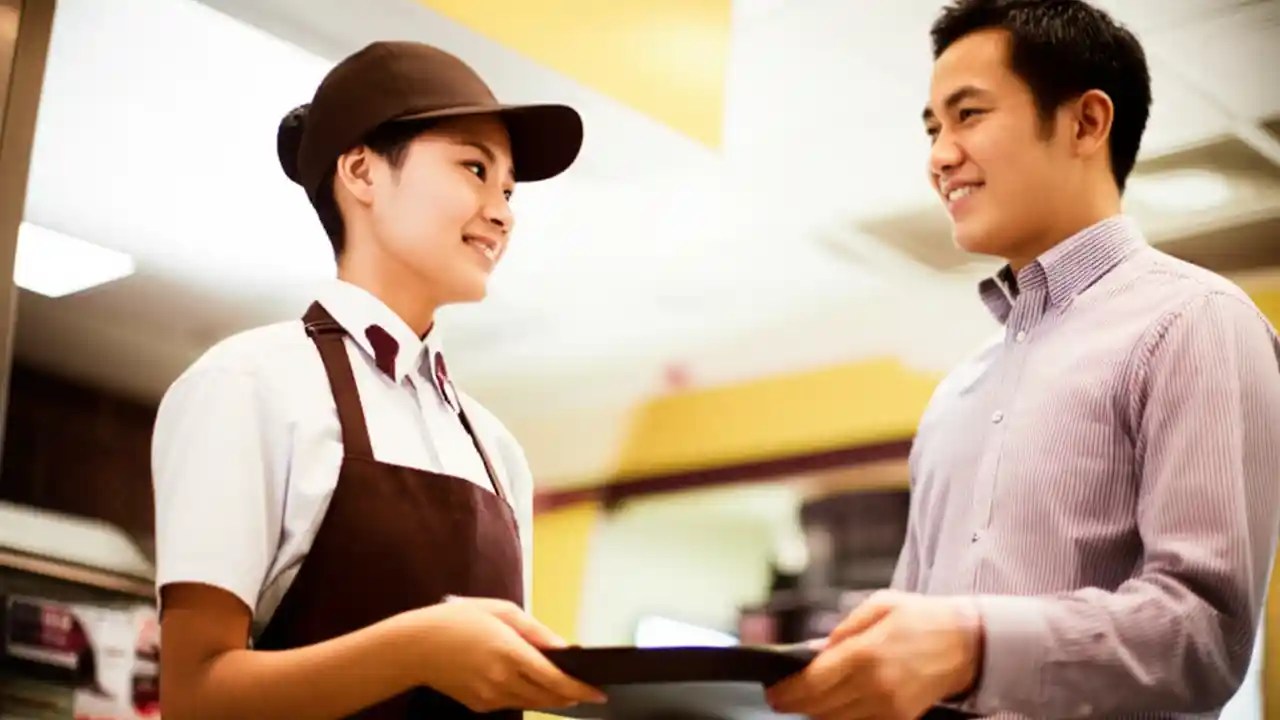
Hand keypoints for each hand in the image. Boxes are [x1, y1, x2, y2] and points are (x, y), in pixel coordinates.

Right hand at [409, 596, 605, 712]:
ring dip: (550, 698)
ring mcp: (489, 696)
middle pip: (548, 697)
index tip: (599, 693)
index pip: (555, 679)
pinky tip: (531, 685)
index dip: (580, 689)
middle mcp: (502, 679)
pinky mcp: (479, 706)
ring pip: (531, 703)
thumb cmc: (457, 620)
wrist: (414, 647)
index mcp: (510, 652)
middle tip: (588, 692)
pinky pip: (512, 703)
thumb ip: (536, 631)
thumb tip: (563, 648)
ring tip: (565, 689)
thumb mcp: (501, 612)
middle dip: (570, 696)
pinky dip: (526, 696)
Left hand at [765, 590, 980, 719]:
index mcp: (866, 653)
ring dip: (816, 711)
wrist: (967, 643)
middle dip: (796, 703)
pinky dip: (841, 716)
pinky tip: (834, 703)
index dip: (786, 691)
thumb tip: (813, 650)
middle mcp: (875, 685)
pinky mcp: (901, 719)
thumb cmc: (922, 618)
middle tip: (782, 695)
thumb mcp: (878, 606)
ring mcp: (889, 707)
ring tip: (807, 696)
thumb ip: (842, 630)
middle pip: (819, 707)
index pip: (813, 682)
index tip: (772, 691)